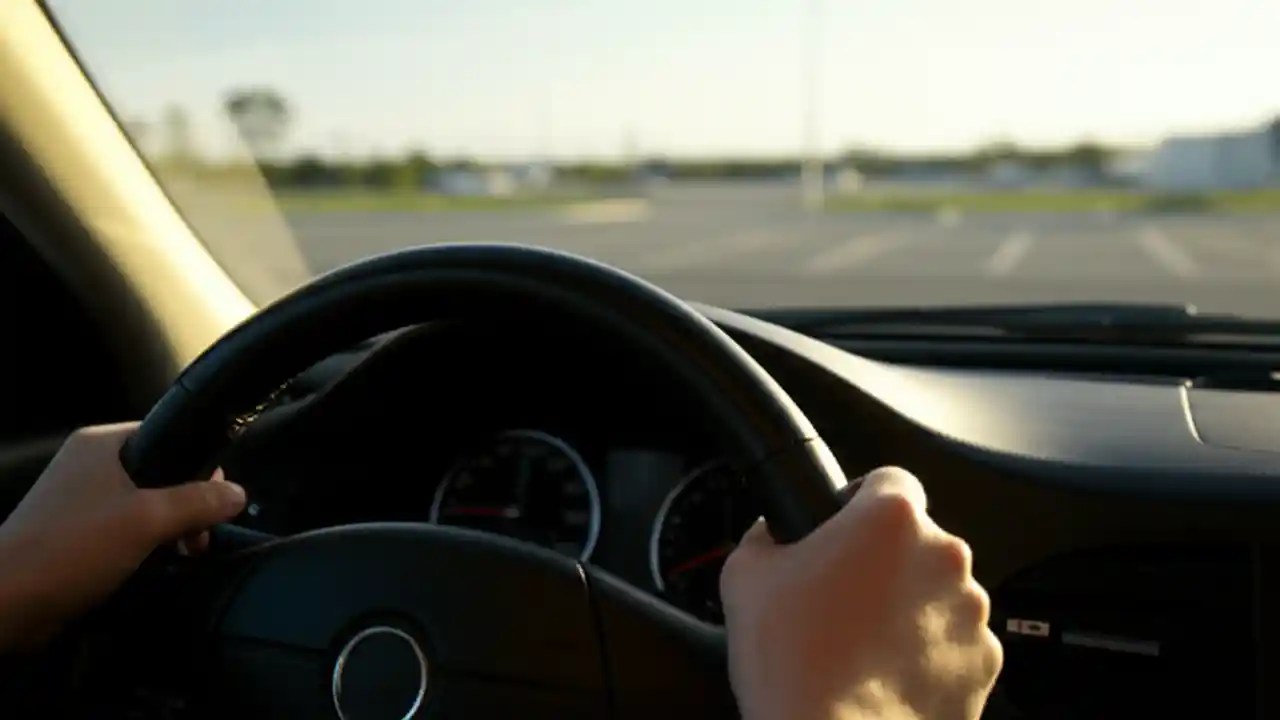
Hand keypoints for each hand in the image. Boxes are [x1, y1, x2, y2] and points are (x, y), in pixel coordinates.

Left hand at [0, 423, 245, 650]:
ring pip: (146, 506)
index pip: (168, 435)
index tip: (218, 498)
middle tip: (201, 538)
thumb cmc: (72, 549)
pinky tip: (159, 566)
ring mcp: (80, 501)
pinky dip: (147, 546)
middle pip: (161, 473)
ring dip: (171, 531)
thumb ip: (199, 502)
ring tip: (185, 556)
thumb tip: (238, 493)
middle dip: (189, 506)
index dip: (200, 464)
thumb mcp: (147, 521)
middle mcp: (89, 465)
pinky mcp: (76, 535)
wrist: (6, 605)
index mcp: (100, 444)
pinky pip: (127, 531)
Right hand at [721, 467, 1001, 719]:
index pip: (889, 479)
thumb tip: (776, 534)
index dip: (860, 501)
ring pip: (937, 591)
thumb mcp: (746, 575)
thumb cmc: (792, 663)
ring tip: (861, 645)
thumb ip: (768, 535)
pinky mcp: (985, 661)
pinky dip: (929, 652)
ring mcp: (971, 611)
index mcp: (890, 519)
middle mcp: (943, 555)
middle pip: (916, 540)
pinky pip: (955, 641)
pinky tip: (886, 673)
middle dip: (884, 562)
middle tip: (841, 598)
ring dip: (909, 606)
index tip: (845, 528)